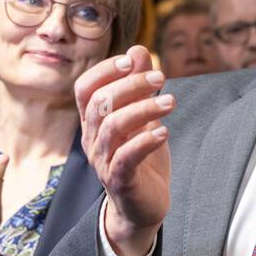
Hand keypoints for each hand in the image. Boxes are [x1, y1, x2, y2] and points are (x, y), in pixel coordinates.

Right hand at [76, 45, 173, 255]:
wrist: (143, 206)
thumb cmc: (142, 157)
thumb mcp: (144, 117)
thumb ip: (139, 86)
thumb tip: (139, 50)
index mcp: (93, 122)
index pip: (85, 88)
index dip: (105, 70)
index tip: (133, 60)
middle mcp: (92, 139)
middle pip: (100, 103)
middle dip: (131, 85)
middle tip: (161, 77)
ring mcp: (103, 161)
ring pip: (113, 126)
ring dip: (144, 109)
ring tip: (171, 101)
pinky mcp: (119, 180)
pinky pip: (126, 157)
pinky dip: (145, 140)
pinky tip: (164, 132)